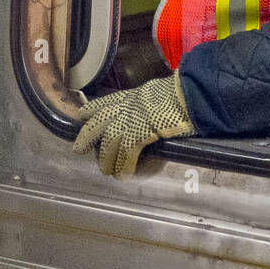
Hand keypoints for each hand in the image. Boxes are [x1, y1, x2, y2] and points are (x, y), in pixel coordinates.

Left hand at [72, 73, 195, 177]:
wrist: (191, 93)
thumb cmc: (182, 93)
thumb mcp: (159, 93)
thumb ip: (150, 103)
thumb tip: (152, 112)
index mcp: (132, 96)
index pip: (105, 102)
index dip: (92, 110)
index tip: (82, 115)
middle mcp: (127, 106)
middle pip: (98, 122)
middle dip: (87, 136)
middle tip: (79, 149)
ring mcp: (132, 119)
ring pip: (109, 142)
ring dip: (106, 160)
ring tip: (106, 171)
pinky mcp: (141, 132)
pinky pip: (127, 153)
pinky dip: (124, 166)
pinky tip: (123, 175)